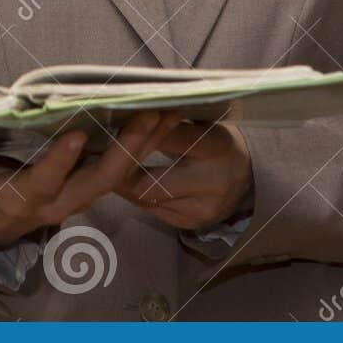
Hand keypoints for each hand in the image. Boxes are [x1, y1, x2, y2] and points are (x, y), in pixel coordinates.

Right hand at [0, 109, 183, 247]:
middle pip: (98, 182)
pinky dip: (145, 146)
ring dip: (144, 145)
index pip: (45, 182)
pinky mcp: (92, 184)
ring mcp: (80, 194)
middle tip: (150, 118)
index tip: (77, 134)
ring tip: (168, 111)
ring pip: (119, 175)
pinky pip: (124, 168)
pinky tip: (164, 118)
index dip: (60, 162)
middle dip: (126, 151)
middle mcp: (59, 201)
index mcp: (24, 198)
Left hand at [114, 119, 253, 230]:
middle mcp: (213, 182)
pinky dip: (135, 194)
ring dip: (123, 182)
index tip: (112, 127)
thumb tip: (125, 119)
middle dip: (121, 168)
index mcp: (217, 146)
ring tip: (103, 166)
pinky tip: (123, 181)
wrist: (246, 176)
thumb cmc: (215, 143)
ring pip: (146, 198)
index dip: (138, 133)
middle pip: (151, 181)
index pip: (170, 140)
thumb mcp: (200, 125)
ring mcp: (203, 209)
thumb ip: (170, 125)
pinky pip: (152, 209)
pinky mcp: (192, 223)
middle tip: (97, 155)